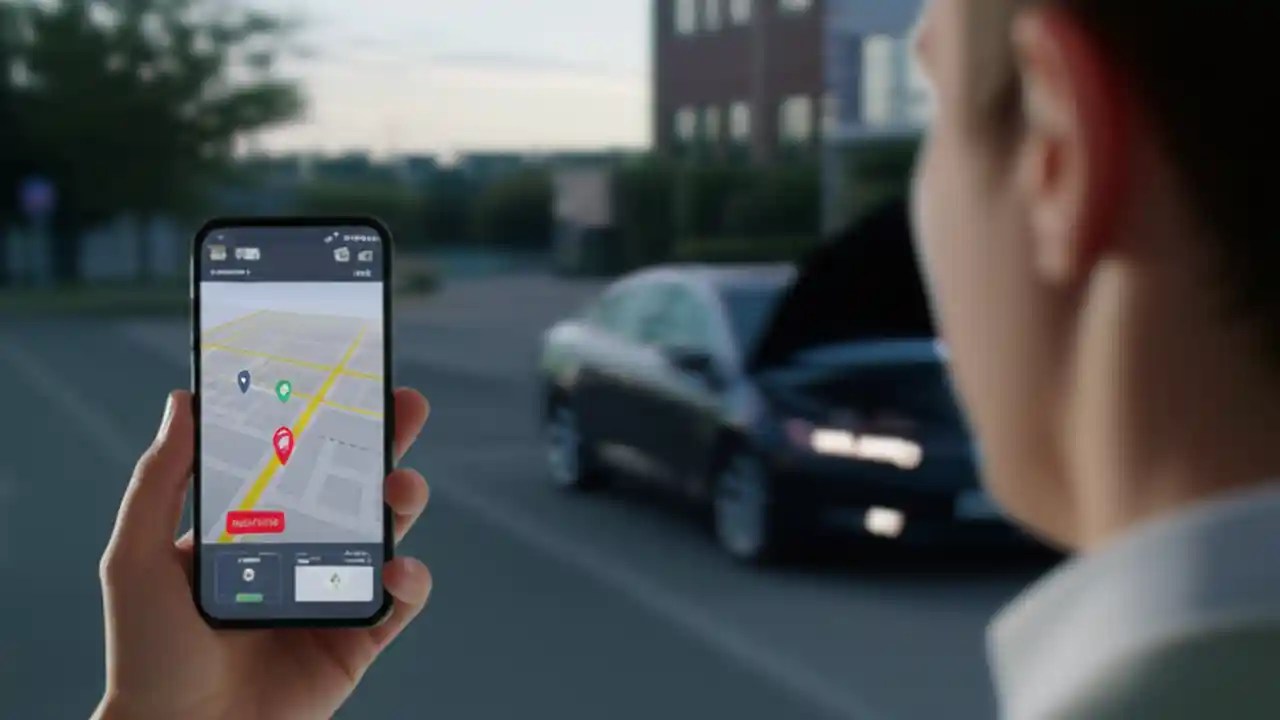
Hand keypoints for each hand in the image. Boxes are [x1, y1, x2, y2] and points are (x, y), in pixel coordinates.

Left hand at [94, 389, 431, 719]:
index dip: (324, 421)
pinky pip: (399, 602)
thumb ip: (160, 481)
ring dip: (405, 500)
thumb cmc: (147, 655)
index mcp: (252, 527)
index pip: (296, 462)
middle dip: (386, 442)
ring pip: (388, 532)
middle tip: (407, 405)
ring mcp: (332, 593)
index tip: (343, 380)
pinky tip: (396, 566)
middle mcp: (299, 552)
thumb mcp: (137, 557)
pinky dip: (411, 580)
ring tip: (400, 486)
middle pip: (354, 485)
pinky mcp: (358, 639)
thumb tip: (181, 401)